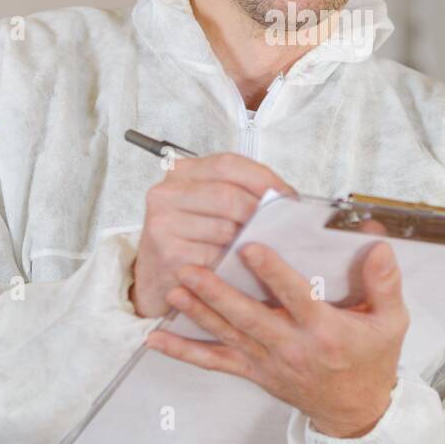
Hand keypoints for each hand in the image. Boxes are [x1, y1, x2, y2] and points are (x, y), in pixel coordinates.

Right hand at [130, 153, 295, 318]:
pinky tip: (241, 266)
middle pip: (228, 195)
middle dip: (261, 213)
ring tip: (262, 247)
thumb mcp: (208, 207)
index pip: (228, 163)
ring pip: (226, 228)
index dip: (262, 178)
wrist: (158, 279)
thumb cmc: (190, 240)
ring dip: (251, 241)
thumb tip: (284, 198)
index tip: (286, 195)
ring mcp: (163, 224)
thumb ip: (238, 192)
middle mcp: (166, 194)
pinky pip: (216, 256)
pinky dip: (235, 262)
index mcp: (180, 173)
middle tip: (282, 226)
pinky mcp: (168, 255)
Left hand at [144, 240, 409, 438]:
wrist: (356, 409)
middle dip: (218, 292)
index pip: (295, 297)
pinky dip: (184, 351)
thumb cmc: (371, 360)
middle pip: (249, 317)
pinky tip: (158, 338)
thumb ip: (385, 283)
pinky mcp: (253, 371)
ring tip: (175, 287)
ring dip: (198, 311)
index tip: (252, 248)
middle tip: (194, 268)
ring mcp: (268, 360)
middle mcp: (291, 346)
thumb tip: (379, 246)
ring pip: (227, 334)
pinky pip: (214, 361)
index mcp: (324, 330)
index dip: (272, 273)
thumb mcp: (391, 321)